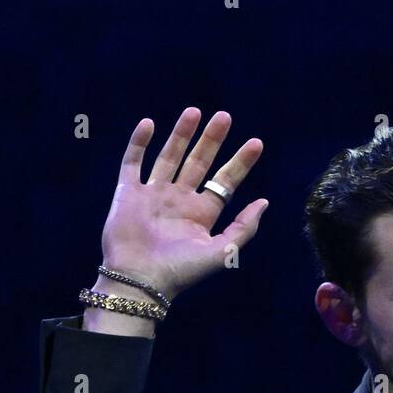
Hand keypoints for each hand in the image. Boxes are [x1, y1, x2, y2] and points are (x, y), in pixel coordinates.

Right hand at [98, 108, 268, 301]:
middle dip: (212, 140)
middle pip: (199, 162)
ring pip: (169, 156)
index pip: (225, 182)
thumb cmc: (181, 271)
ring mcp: (153, 194)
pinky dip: (139, 143)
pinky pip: (133, 162)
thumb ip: (243, 228)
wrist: (140, 279)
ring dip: (181, 134)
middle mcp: (179, 200)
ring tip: (194, 112)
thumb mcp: (221, 252)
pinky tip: (149, 124)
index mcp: (201, 214)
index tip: (256, 143)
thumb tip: (264, 202)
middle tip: (225, 117)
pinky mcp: (128, 193)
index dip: (240, 163)